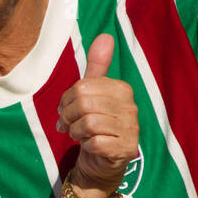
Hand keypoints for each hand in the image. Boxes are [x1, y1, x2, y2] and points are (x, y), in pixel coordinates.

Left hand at [57, 34, 139, 193]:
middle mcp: (131, 107)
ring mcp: (131, 129)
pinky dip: (85, 145)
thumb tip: (105, 36)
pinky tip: (89, 146)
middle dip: (68, 116)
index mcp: (122, 89)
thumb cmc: (94, 124)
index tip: (66, 110)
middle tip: (68, 124)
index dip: (67, 100)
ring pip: (88, 123)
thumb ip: (97, 66)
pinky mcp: (125, 150)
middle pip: (84, 103)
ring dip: (76, 131)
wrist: (100, 161)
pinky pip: (95, 141)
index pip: (83, 87)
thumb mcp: (92, 94)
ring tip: (78, 134)